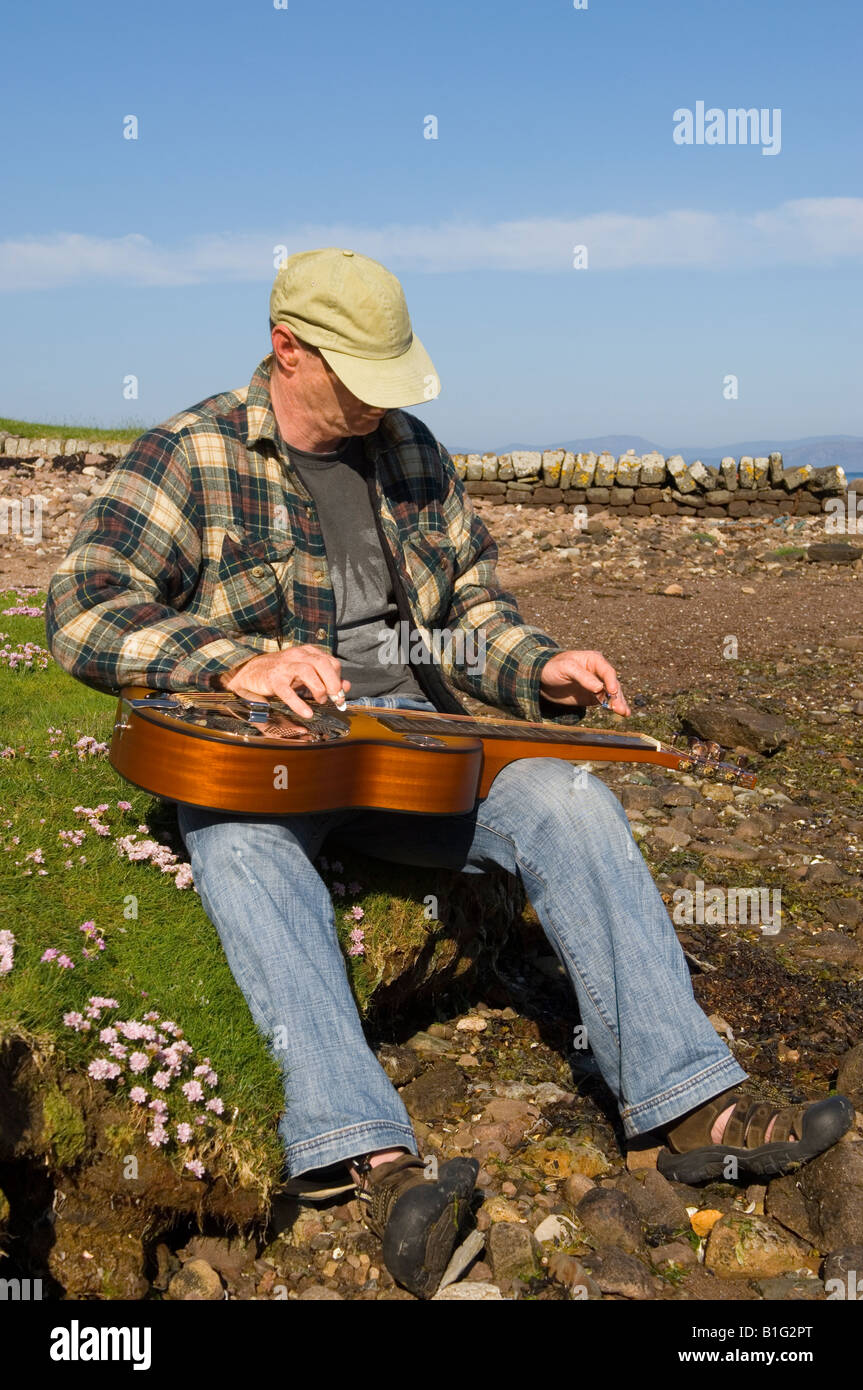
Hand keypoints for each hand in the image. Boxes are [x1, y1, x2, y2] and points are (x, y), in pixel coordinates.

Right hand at [217, 646, 350, 719]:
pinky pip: (287, 691)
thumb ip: (326, 679)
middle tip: (335, 697)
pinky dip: (298, 703)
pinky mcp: (272, 679)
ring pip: (307, 670)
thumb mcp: (307, 675)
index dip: (338, 678)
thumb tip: (346, 686)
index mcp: (308, 652)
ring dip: (318, 688)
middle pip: (322, 662)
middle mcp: (298, 655)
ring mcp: (284, 666)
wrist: (251, 673)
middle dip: (333, 681)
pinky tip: (306, 713)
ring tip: (320, 701)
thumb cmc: (283, 674)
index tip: (340, 693)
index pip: (331, 661)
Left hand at [539, 649, 630, 715]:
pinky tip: (623, 713)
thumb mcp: (566, 668)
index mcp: (594, 660)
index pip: (607, 671)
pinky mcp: (594, 697)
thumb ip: (583, 677)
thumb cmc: (554, 667)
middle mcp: (599, 672)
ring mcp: (598, 685)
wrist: (543, 680)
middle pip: (612, 684)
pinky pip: (606, 702)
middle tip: (620, 708)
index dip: (611, 681)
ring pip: (612, 694)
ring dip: (619, 703)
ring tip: (624, 713)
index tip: (612, 692)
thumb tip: (599, 687)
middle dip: (617, 696)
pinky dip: (614, 707)